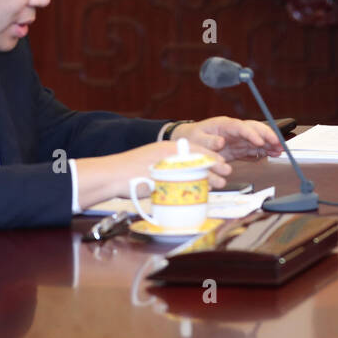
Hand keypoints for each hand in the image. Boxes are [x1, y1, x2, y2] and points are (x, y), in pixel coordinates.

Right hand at [76, 142, 232, 207]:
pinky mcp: (161, 176)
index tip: (221, 162)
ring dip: (210, 176)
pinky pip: (183, 181)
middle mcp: (167, 153)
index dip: (210, 155)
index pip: (194, 148)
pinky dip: (196, 185)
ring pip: (195, 169)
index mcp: (166, 147)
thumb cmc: (127, 173)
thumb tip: (182, 174)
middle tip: (227, 171)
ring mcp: (165, 164)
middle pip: (198, 157)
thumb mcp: (151, 164)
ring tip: (221, 182)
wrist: (110, 175)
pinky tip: (203, 190)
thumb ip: (167, 166)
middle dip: (215, 165)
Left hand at [175, 117, 284, 160]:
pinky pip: (254, 148)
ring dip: (269, 143)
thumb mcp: (196, 139)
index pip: (242, 127)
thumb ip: (208, 141)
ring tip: (279, 150)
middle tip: (277, 143)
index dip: (252, 133)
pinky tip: (271, 154)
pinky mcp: (239, 148)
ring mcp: (238, 139)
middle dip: (267, 135)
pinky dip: (264, 151)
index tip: (259, 141)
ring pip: (258, 138)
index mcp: (224, 124)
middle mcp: (234, 130)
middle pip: (255, 128)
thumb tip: (220, 141)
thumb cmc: (192, 138)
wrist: (189, 141)